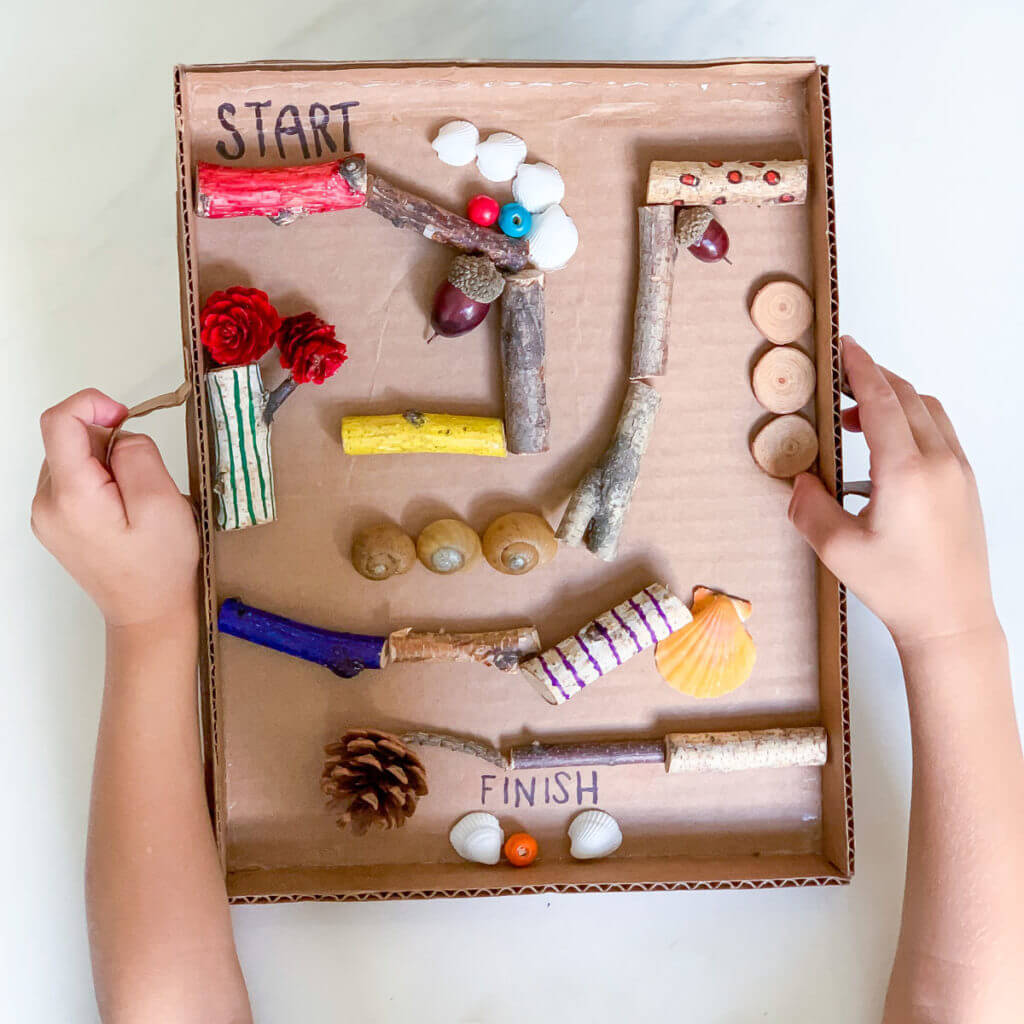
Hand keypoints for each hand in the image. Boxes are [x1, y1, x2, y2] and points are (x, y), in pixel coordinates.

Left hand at [31, 389, 198, 627]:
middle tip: (143, 478)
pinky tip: (121, 509)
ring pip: (71, 458)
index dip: (92, 404)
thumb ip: (138, 456)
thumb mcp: (163, 504)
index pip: (59, 422)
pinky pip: (73, 480)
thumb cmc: (160, 565)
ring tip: (134, 499)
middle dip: (108, 442)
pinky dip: (99, 481)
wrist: (147, 613)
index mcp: (72, 496)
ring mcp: (46, 514)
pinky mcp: (54, 522)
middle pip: (67, 440)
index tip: (124, 417)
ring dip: (105, 463)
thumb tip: (120, 436)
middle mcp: (46, 503)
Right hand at [788, 337, 996, 649]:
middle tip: (844, 374)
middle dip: (875, 379)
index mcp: (906, 471)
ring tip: (861, 415)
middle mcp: (940, 463)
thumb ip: (808, 506)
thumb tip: (798, 480)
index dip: (860, 369)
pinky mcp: (966, 486)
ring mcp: (959, 472)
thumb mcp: (837, 548)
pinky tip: (890, 444)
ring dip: (896, 400)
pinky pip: (942, 433)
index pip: (883, 401)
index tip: (845, 347)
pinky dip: (914, 421)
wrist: (951, 619)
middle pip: (908, 397)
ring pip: (929, 411)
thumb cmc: (899, 588)